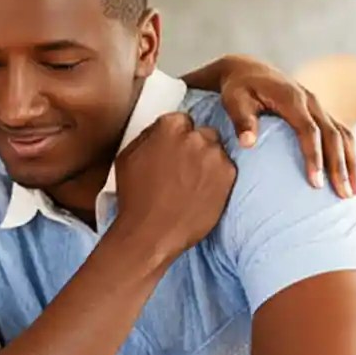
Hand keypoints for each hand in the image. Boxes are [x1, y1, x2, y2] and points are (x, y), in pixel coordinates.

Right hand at [114, 112, 235, 258]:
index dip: (176, 138)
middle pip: (202, 134)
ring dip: (207, 163)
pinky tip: (200, 194)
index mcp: (169, 128)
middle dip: (194, 148)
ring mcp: (214, 156)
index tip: (173, 151)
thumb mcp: (127, 159)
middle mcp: (194, 137)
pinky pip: (226, 170)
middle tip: (183, 170)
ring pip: (215, 152)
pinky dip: (216, 180)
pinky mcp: (228, 176)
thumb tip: (158, 132)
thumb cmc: (136, 199)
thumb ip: (147, 137)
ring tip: (191, 185)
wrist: (151, 233)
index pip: (181, 121)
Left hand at [215, 55, 355, 197]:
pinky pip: (342, 135)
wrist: (247, 71)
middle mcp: (312, 102)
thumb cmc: (237, 89)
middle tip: (344, 196)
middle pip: (334, 136)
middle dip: (341, 167)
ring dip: (352, 164)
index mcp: (292, 99)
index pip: (310, 131)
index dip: (314, 156)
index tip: (315, 183)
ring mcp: (319, 107)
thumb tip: (248, 143)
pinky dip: (351, 156)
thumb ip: (241, 120)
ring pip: (344, 136)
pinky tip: (354, 179)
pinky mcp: (320, 114)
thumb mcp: (233, 101)